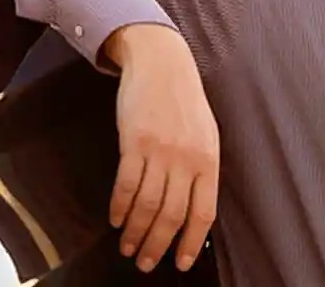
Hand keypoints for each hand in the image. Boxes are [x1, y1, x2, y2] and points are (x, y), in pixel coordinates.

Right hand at [103, 24, 219, 272]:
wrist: (161, 61)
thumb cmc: (183, 100)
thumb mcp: (205, 133)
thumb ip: (200, 168)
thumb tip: (193, 208)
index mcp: (209, 159)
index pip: (203, 212)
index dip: (192, 242)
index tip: (181, 263)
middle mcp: (187, 158)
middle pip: (172, 215)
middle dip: (157, 245)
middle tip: (145, 263)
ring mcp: (161, 150)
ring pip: (147, 205)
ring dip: (135, 231)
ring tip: (127, 246)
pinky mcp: (135, 141)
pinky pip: (126, 184)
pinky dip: (119, 206)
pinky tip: (115, 219)